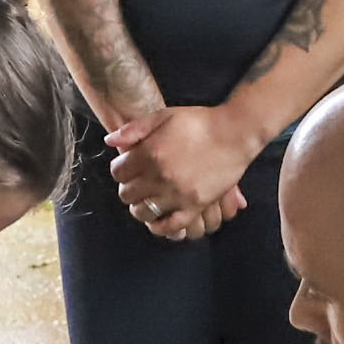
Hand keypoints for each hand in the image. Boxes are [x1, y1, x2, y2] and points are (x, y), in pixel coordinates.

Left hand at [108, 104, 259, 238]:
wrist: (234, 133)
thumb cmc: (199, 122)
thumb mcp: (164, 116)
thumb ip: (134, 129)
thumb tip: (109, 141)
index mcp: (149, 152)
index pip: (118, 172)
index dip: (120, 169)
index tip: (128, 168)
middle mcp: (159, 176)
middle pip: (127, 194)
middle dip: (128, 188)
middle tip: (137, 183)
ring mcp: (177, 194)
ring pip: (143, 212)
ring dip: (140, 207)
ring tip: (147, 200)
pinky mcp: (194, 206)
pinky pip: (169, 226)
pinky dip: (159, 227)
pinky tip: (157, 219)